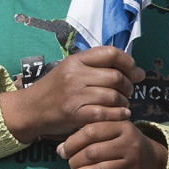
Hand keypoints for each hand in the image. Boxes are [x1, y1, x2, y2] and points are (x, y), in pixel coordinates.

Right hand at [0, 45, 143, 143]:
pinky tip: (120, 115)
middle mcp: (75, 75)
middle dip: (128, 87)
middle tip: (126, 93)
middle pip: (116, 77)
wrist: (28, 110)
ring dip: (123, 103)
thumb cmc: (54, 91)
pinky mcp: (73, 113)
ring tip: (121, 105)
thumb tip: (139, 73)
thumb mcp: (72, 71)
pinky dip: (118, 115)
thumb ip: (101, 69)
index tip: (133, 73)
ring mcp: (74, 94)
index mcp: (75, 61)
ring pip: (113, 96)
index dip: (129, 63)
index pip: (111, 53)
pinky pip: (105, 113)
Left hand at [56, 120, 168, 168]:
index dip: (71, 142)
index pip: (90, 131)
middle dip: (73, 161)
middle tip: (70, 165)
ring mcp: (133, 167)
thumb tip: (60, 149)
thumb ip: (90, 133)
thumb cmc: (124, 144)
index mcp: (123, 128)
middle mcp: (130, 146)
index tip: (63, 151)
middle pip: (91, 153)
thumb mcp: (114, 129)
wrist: (155, 161)